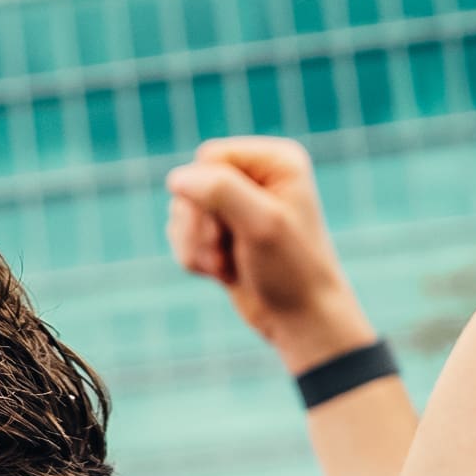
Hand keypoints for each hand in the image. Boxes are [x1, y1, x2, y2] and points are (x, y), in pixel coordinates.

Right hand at [164, 138, 375, 369]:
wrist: (300, 318)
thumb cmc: (291, 270)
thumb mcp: (260, 225)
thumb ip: (220, 191)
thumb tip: (176, 178)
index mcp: (275, 161)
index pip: (210, 157)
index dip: (208, 195)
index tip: (233, 228)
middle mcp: (255, 176)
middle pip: (191, 185)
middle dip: (200, 226)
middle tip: (226, 253)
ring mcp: (236, 204)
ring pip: (182, 211)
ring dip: (196, 246)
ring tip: (226, 266)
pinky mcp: (221, 231)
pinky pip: (182, 233)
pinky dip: (194, 258)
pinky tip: (223, 273)